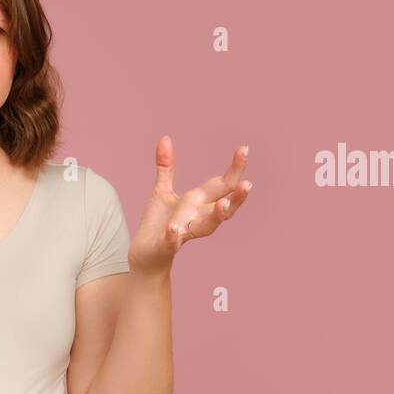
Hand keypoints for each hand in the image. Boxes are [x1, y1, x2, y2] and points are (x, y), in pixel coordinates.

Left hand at [128, 135, 251, 275]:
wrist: (145, 255)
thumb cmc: (159, 224)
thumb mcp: (162, 191)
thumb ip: (166, 167)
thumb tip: (165, 138)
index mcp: (199, 203)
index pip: (222, 185)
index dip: (235, 169)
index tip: (244, 149)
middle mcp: (197, 218)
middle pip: (223, 208)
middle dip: (237, 196)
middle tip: (248, 184)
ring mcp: (184, 232)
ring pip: (206, 227)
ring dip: (216, 216)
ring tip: (223, 204)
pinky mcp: (167, 245)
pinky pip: (173, 241)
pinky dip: (174, 235)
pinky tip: (174, 229)